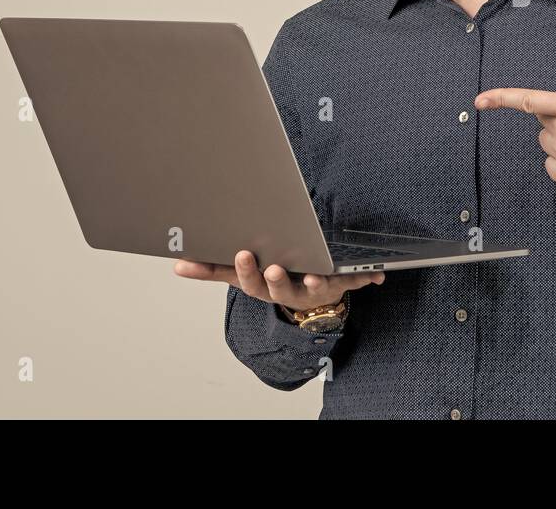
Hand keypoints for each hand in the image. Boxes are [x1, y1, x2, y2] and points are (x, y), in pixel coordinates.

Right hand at [173, 250, 383, 310]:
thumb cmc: (271, 280)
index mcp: (263, 286)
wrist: (308, 303)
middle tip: (274, 267)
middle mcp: (288, 292)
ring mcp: (314, 291)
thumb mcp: (241, 274)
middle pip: (279, 289)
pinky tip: (377, 276)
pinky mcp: (340, 286)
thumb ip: (210, 268)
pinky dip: (366, 279)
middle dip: (275, 279)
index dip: (246, 269)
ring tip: (317, 277)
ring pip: (315, 289)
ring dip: (317, 284)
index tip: (243, 254)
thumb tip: (177, 263)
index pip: (249, 281)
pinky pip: (354, 283)